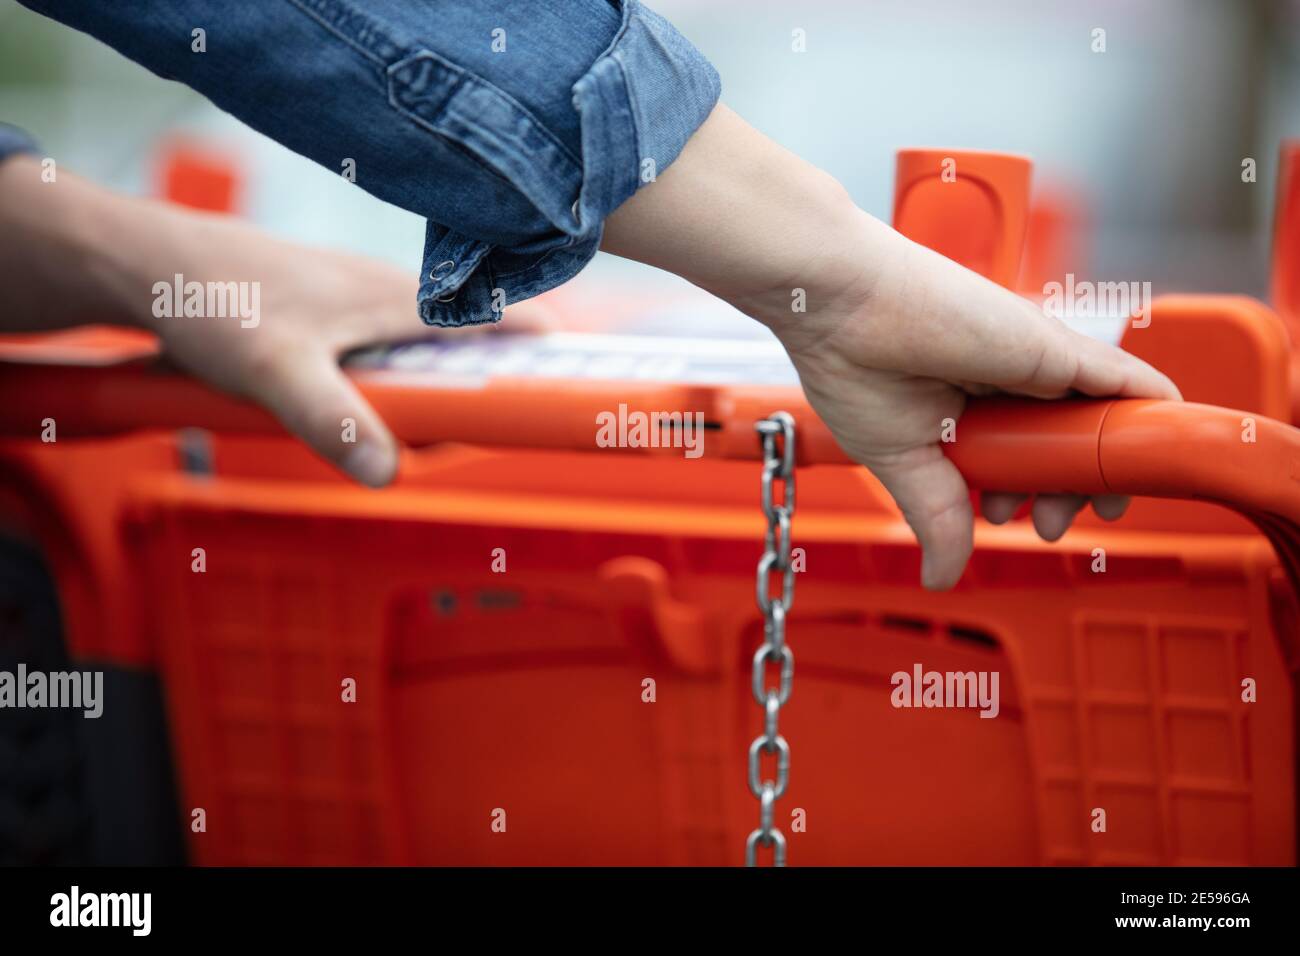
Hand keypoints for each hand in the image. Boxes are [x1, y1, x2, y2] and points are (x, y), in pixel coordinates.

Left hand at [0, 154, 551, 486]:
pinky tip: (361, 419)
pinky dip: (394, 396)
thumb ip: (334, 419)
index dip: (549, 355)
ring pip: (430, 363)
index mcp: (402, 300)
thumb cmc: (215, 298)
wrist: (146, 264)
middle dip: (482, 405)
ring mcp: (364, 309)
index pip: (507, 318)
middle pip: (474, 355)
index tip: (577, 391)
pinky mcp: (336, 322)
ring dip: (434, 405)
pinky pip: (390, 365)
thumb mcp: (275, 368)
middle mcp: (394, 299)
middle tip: (461, 449)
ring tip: (417, 444)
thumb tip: (387, 474)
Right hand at [603, 104, 1180, 588]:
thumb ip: (935, 517)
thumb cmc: (852, 364)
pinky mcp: (1052, 347)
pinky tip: (1161, 436)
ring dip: (1108, 465)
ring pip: (1098, 418)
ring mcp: (1033, 364)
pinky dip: (1150, 407)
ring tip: (1099, 500)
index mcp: (967, 408)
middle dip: (1068, 492)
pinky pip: (1123, 379)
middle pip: (1065, 443)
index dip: (1029, 495)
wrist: (840, 304)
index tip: (1010, 519)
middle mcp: (1006, 384)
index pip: (1021, 458)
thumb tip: (941, 578)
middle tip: (1050, 523)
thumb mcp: (901, 463)